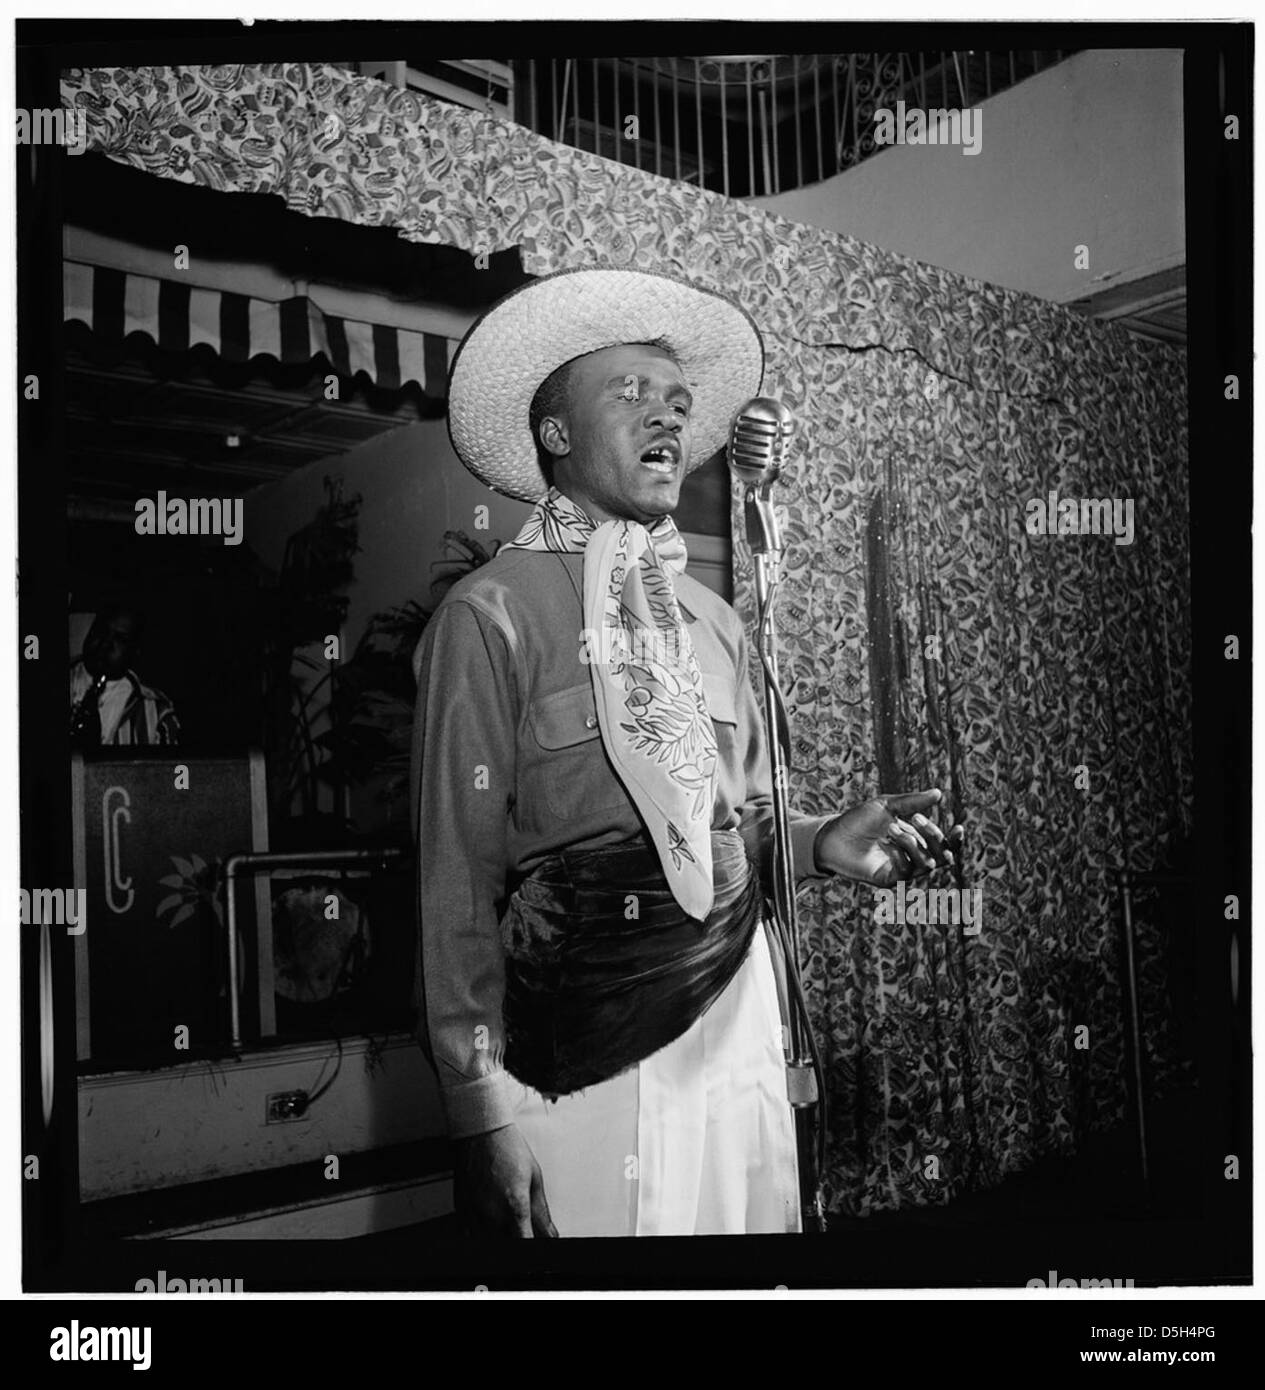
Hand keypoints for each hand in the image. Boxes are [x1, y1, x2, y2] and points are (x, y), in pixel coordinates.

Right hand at [452, 1123, 558, 1237]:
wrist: (481, 1131)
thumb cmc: (507, 1148)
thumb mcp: (534, 1178)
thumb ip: (542, 1213)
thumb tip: (551, 1234)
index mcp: (514, 1207)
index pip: (524, 1244)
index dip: (531, 1249)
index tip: (534, 1246)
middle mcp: (492, 1215)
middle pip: (506, 1245)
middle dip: (516, 1238)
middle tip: (521, 1227)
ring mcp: (474, 1214)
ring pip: (488, 1242)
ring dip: (498, 1237)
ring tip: (504, 1219)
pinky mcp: (461, 1211)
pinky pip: (469, 1235)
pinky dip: (480, 1233)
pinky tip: (488, 1220)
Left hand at [815, 789, 963, 886]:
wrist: (832, 835)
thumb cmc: (857, 820)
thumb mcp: (887, 805)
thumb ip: (912, 802)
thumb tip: (938, 793)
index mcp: (914, 838)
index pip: (942, 843)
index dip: (953, 839)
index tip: (959, 828)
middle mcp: (911, 855)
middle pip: (941, 855)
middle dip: (936, 837)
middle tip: (917, 819)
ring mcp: (901, 868)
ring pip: (928, 863)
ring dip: (915, 843)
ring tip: (894, 829)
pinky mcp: (890, 879)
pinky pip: (909, 871)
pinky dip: (906, 854)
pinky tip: (893, 841)